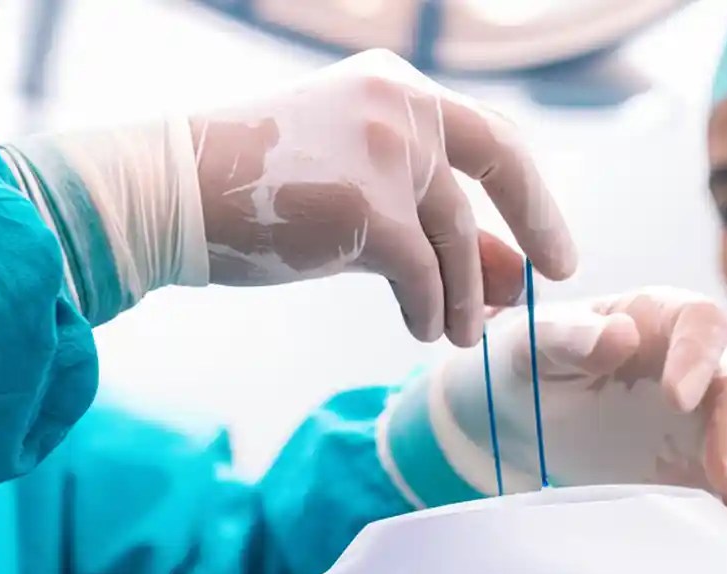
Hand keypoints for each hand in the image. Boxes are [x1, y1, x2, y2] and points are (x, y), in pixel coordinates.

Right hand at [190, 49, 576, 346]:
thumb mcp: (359, 198)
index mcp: (395, 86)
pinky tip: (423, 331)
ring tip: (459, 335)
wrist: (169, 195)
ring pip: (458, 235)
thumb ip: (432, 225)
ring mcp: (388, 151)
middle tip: (556, 274)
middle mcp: (401, 104)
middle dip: (539, 224)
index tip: (551, 239)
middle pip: (501, 162)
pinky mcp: (369, 208)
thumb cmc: (256, 193)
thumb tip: (510, 275)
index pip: (489, 134)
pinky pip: (424, 274)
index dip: (528, 189)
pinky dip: (429, 309)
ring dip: (464, 294)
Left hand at [383, 288, 726, 526]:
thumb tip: (621, 336)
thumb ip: (569, 336)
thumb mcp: (532, 343)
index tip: (677, 398)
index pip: (701, 323)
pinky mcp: (699, 473)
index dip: (699, 356)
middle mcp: (697, 371)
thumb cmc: (530, 362)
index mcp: (660, 320)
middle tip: (726, 476)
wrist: (520, 419)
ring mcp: (704, 426)